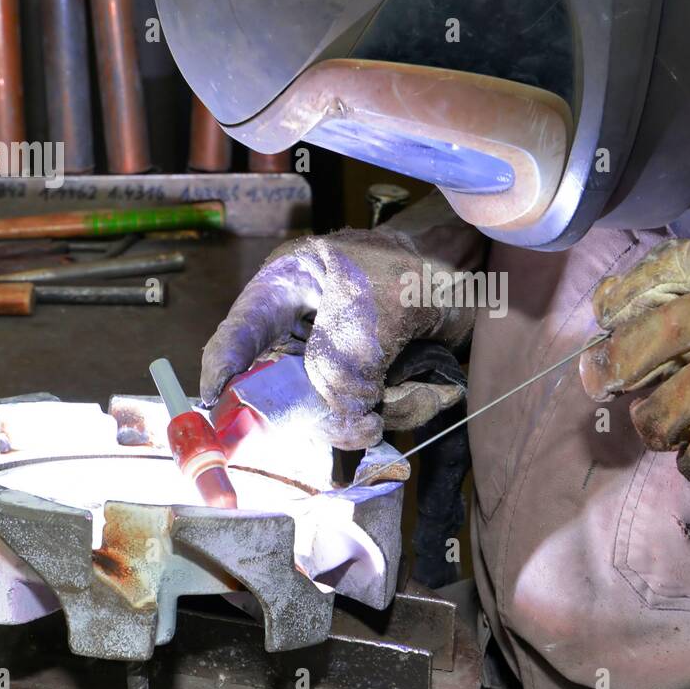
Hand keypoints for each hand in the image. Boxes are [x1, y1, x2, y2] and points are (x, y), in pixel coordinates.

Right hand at [200, 227, 471, 447]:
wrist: (469, 269)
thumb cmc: (413, 267)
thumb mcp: (374, 311)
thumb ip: (346, 366)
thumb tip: (344, 421)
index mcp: (285, 289)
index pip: (237, 336)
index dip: (222, 378)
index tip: (220, 415)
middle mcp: (302, 328)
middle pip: (283, 391)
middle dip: (327, 413)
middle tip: (362, 420)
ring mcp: (334, 357)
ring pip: (336, 411)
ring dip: (386, 407)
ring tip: (420, 377)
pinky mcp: (368, 378)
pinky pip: (373, 413)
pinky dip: (408, 405)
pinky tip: (431, 382)